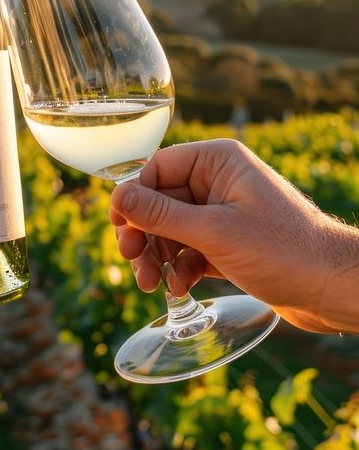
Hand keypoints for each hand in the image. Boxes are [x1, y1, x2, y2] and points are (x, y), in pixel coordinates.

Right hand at [109, 138, 358, 333]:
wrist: (332, 288)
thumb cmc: (283, 250)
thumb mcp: (214, 232)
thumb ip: (161, 215)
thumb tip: (117, 197)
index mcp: (217, 161)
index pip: (156, 168)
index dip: (132, 197)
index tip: (118, 227)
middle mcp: (218, 181)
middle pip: (158, 201)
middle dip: (143, 234)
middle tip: (132, 260)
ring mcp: (222, 213)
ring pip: (170, 229)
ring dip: (158, 257)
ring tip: (153, 285)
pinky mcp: (227, 242)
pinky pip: (188, 249)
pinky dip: (179, 268)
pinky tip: (180, 288)